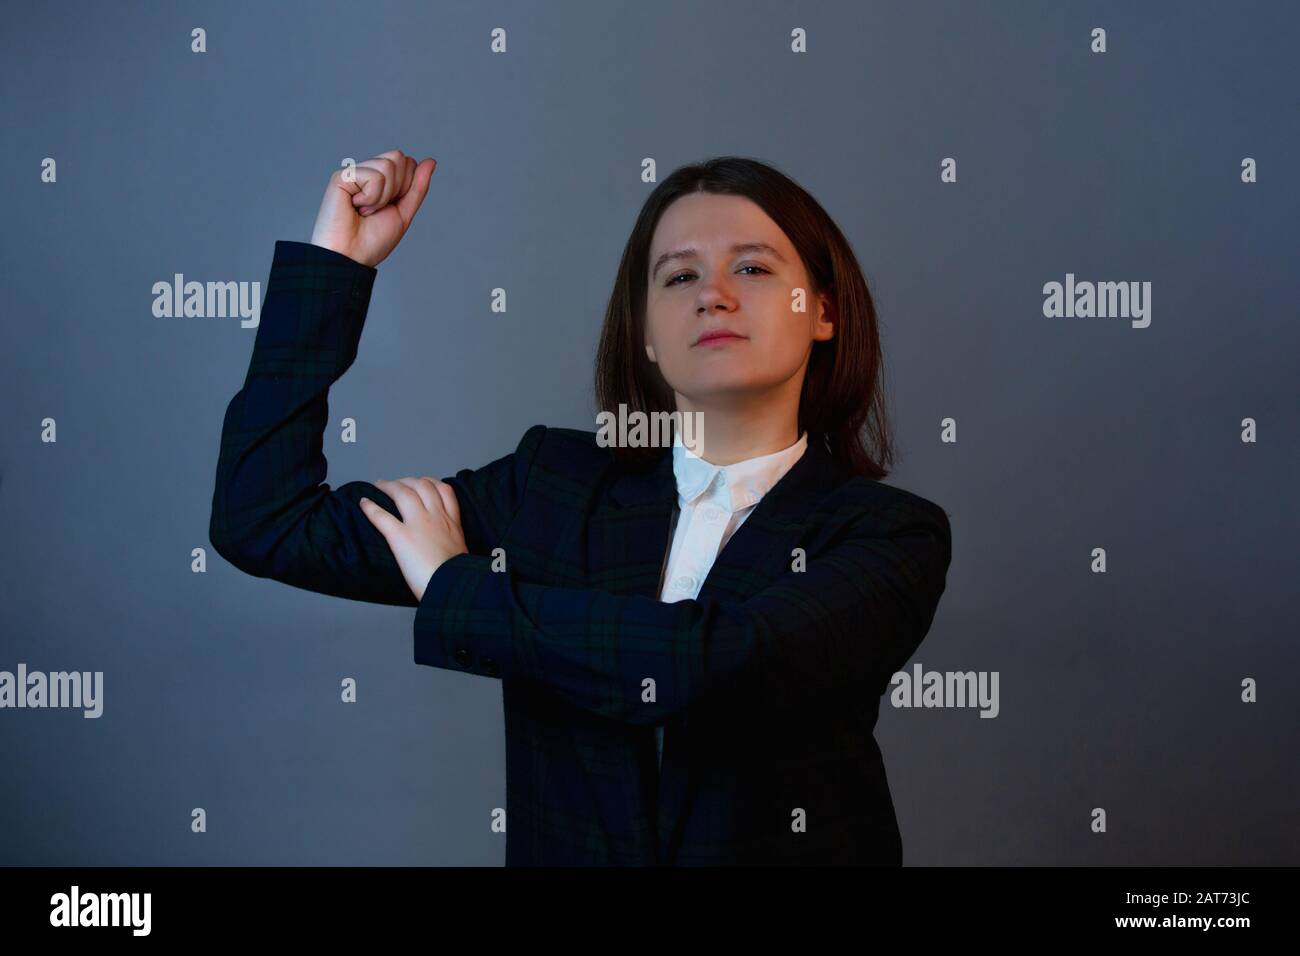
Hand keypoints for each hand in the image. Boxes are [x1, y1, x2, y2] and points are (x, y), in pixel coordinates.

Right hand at [310, 148, 436, 266]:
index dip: (407, 186)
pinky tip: (355, 207)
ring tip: (366, 210)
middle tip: (377, 209)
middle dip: (397, 188)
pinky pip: (373, 176)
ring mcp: (354, 173)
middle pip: (398, 157)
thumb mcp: (404, 213)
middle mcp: (368, 173)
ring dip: (383, 196)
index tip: (391, 207)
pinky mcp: (342, 176)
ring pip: (387, 165)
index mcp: (383, 180)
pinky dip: (371, 197)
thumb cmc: (373, 240)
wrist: (352, 256)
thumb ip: (417, 187)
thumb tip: (430, 161)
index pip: (408, 162)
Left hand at [359, 477, 467, 601]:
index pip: (445, 491)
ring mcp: (418, 525)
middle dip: (409, 480)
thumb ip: (454, 547)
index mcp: (452, 524)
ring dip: (390, 486)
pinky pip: (382, 516)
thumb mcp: (463, 555)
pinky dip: (371, 508)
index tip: (423, 483)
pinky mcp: (400, 537)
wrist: (454, 586)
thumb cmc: (460, 577)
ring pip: (403, 493)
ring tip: (380, 485)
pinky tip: (364, 503)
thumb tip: (449, 555)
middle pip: (422, 486)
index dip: (432, 482)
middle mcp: (436, 517)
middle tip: (398, 483)